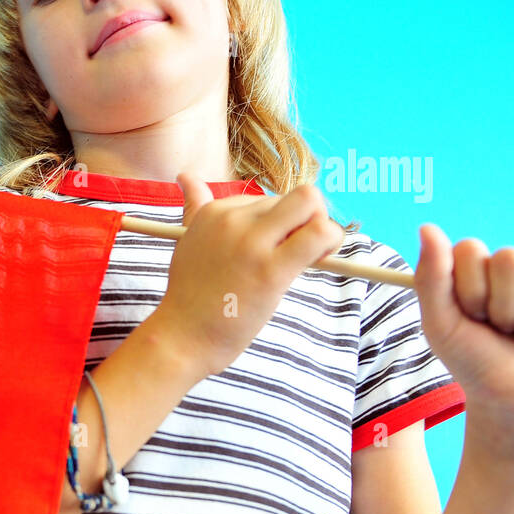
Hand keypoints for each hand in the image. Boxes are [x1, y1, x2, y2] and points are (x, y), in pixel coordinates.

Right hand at [151, 171, 345, 378]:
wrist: (182, 337)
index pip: (270, 199)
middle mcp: (233, 220)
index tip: (277, 247)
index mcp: (215, 211)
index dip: (284, 222)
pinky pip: (320, 234)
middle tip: (300, 254)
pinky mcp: (271, 270)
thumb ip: (194, 206)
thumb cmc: (190, 296)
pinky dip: (332, 240)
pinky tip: (322, 259)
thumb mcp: (189, 241)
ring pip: (311, 205)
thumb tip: (185, 177)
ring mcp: (252, 243)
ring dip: (323, 228)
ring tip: (311, 257)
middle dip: (307, 223)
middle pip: (295, 199)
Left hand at [412, 223, 513, 444]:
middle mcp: (512, 272)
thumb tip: (427, 228)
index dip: (469, 289)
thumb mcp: (442, 326)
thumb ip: (431, 278)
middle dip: (502, 307)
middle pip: (510, 258)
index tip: (470, 318)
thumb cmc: (476, 365)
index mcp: (474, 272)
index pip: (469, 250)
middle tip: (502, 333)